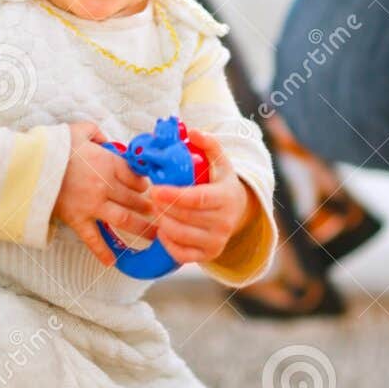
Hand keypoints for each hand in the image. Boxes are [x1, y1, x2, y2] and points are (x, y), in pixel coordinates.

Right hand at [54, 121, 155, 266]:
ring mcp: (93, 204)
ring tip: (154, 236)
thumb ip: (96, 132)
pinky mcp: (78, 219)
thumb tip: (106, 139)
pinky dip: (103, 252)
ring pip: (125, 220)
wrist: (30, 165)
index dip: (146, 185)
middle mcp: (106, 185)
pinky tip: (112, 262)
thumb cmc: (54, 146)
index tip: (151, 190)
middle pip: (135, 199)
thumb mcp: (78, 130)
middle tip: (160, 214)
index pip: (137, 177)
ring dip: (142, 229)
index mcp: (109, 163)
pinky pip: (94, 239)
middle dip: (150, 207)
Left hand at [147, 130, 253, 266]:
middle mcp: (224, 223)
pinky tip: (162, 229)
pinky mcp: (209, 255)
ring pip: (181, 235)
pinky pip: (182, 254)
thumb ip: (209, 144)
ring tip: (155, 209)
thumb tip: (193, 132)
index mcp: (225, 198)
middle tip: (151, 195)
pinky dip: (167, 243)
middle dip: (163, 207)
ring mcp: (217, 242)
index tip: (155, 189)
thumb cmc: (221, 182)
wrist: (237, 211)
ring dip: (162, 222)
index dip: (174, 196)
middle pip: (185, 218)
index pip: (198, 199)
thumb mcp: (220, 161)